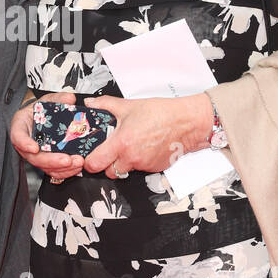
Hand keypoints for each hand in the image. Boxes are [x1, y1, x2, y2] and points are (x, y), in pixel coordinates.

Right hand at [9, 90, 83, 182]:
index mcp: (21, 126)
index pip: (18, 136)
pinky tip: (76, 167)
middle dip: (51, 160)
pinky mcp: (45, 161)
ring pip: (45, 167)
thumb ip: (57, 98)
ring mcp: (35, 155)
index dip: (24, 143)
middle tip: (66, 159)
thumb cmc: (38, 111)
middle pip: (34, 157)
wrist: (39, 118)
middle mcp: (26, 144)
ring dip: (61, 168)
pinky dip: (65, 171)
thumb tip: (69, 98)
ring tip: (77, 163)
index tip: (34, 147)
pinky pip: (53, 170)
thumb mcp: (46, 100)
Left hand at [82, 94, 212, 176]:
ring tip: (130, 146)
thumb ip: (105, 105)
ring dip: (124, 163)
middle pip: (109, 173)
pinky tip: (144, 148)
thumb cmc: (161, 114)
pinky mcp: (155, 168)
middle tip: (111, 151)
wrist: (187, 122)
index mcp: (122, 143)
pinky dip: (140, 161)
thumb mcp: (129, 105)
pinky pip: (141, 169)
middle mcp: (132, 158)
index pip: (95, 164)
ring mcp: (144, 165)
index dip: (90, 162)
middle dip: (107, 164)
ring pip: (126, 171)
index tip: (91, 157)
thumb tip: (91, 104)